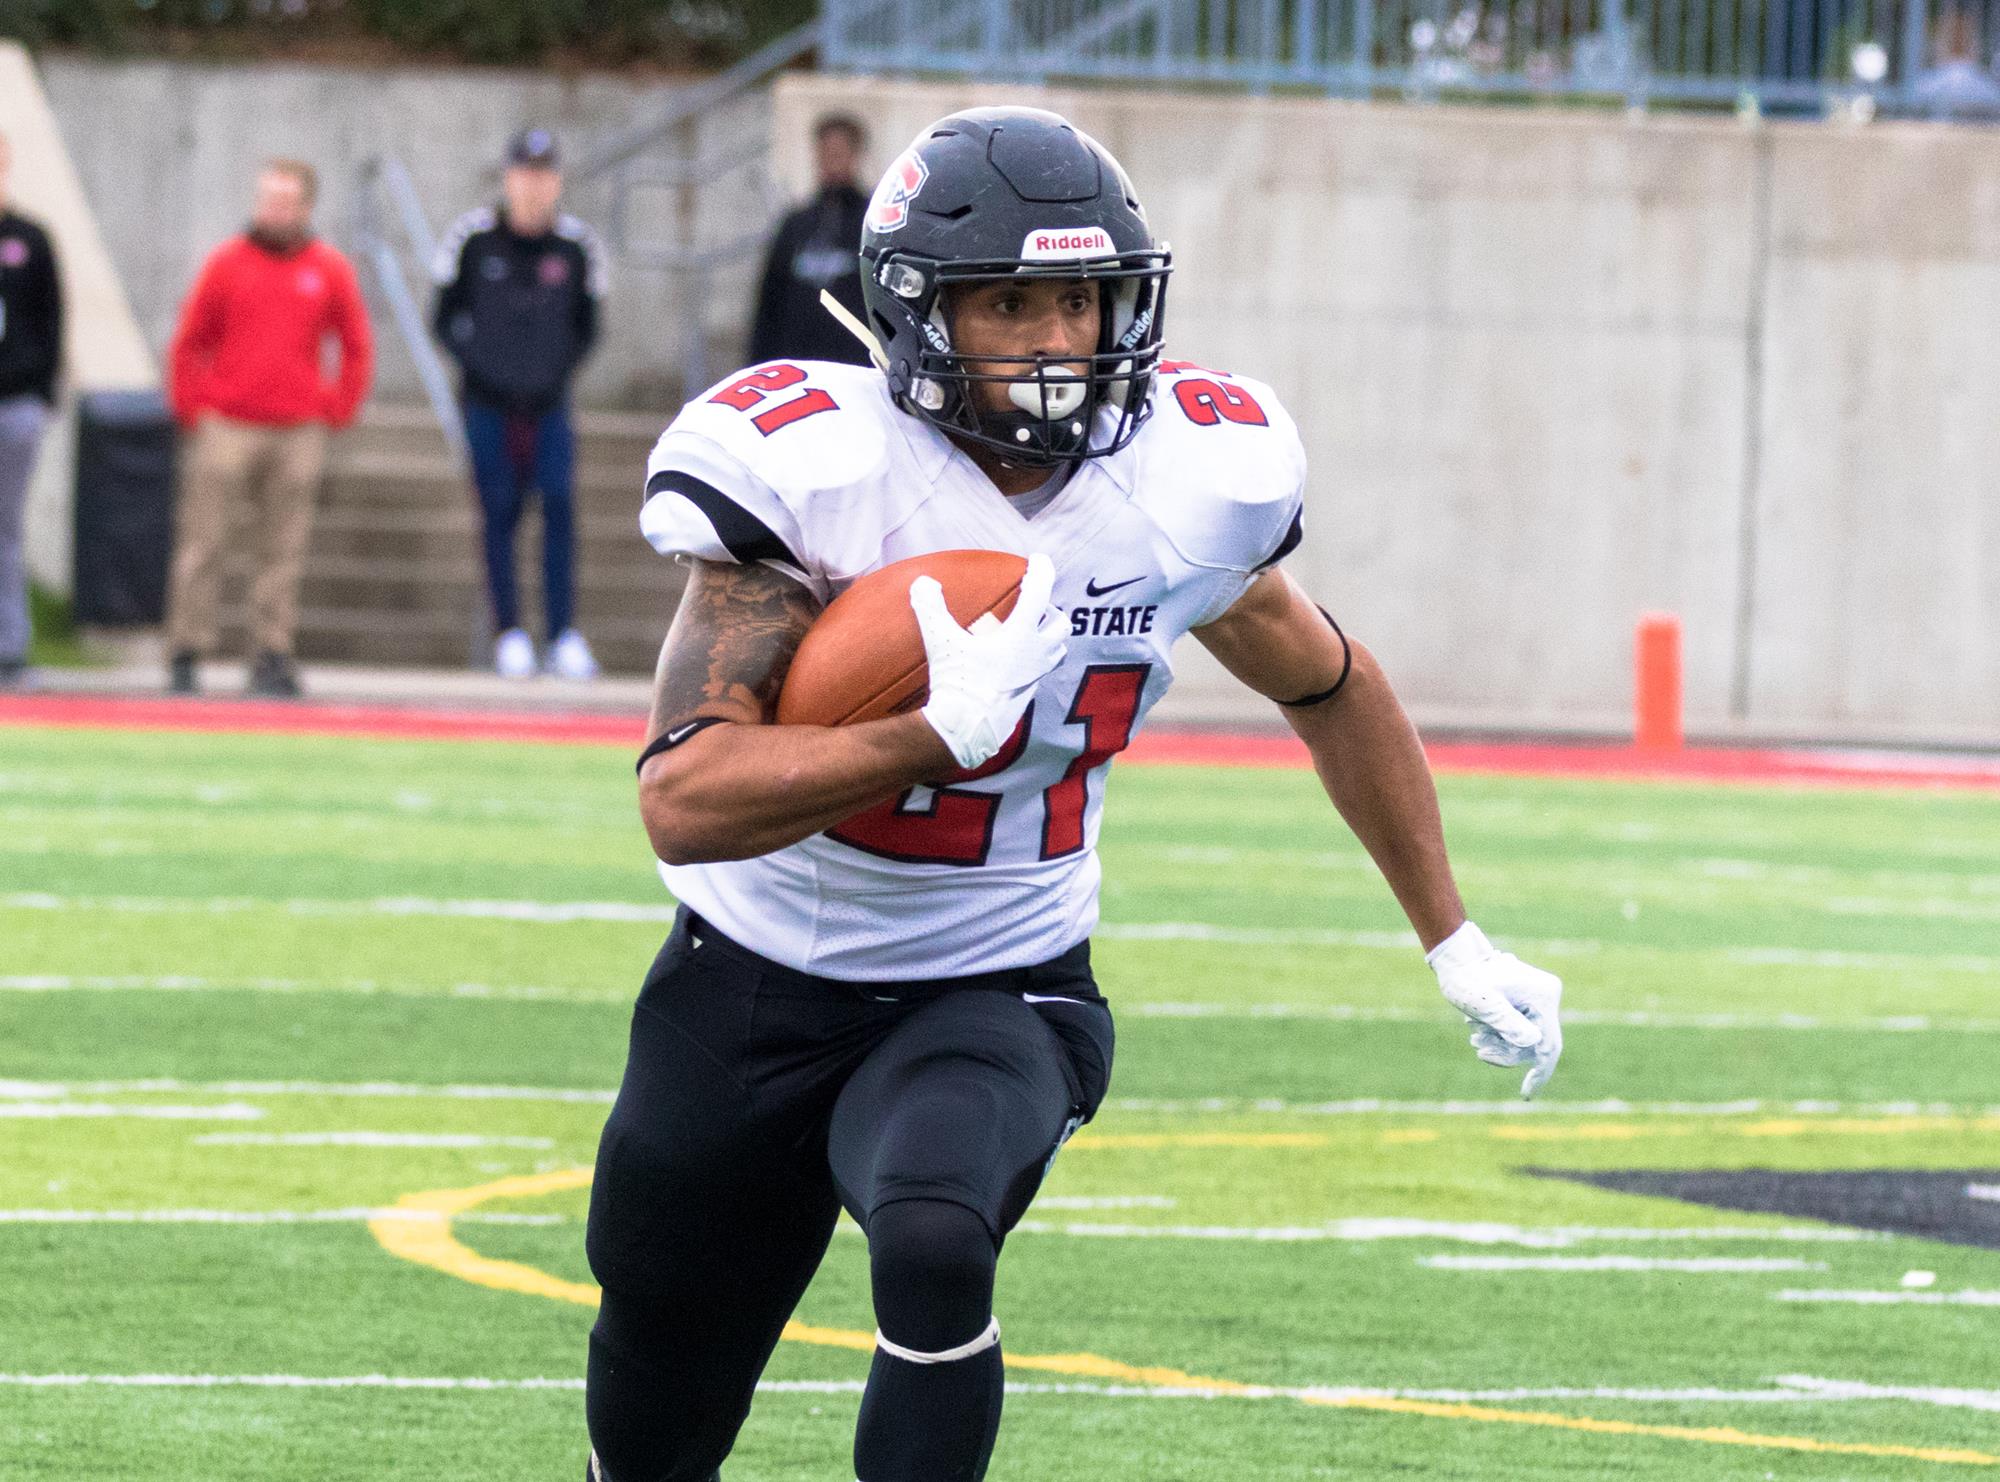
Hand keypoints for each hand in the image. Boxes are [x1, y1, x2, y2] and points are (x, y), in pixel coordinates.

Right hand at [911, 552, 1067, 768]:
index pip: (1040, 593)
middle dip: (1052, 610)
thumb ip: (930, 608)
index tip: (1039, 559)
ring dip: (1049, 637)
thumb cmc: (958, 683)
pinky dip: (1034, 661)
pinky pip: (1040, 672)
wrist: (965, 731)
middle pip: (1061, 624)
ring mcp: (1035, 678)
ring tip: (1030, 632)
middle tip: (1032, 604)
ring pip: (1057, 650)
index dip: (1042, 571)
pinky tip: (1014, 663)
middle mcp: (1036, 655)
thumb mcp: (941, 642)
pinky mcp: (1027, 697)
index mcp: (1021, 635)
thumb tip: (923, 582)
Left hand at [1427, 921, 1562, 1098]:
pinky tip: (1478, 1026)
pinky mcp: (1526, 1002)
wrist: (1456, 958)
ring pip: (1523, 1039)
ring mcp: (1537, 999)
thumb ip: (1507, 1023)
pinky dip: (1497, 1034)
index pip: (1549, 1044)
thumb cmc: (1466, 979)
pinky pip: (1517, 1030)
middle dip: (1506, 1051)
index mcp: (1543, 996)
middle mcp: (1546, 997)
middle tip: (1479, 1050)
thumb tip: (1533, 1044)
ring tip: (1474, 1033)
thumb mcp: (1484, 1005)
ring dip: (1498, 1042)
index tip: (1525, 1096)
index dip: (1539, 1073)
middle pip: (1534, 1044)